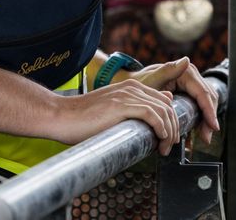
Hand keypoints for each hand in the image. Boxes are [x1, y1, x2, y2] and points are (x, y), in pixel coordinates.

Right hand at [52, 79, 182, 154]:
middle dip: (174, 127)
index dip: (171, 120)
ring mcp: (127, 95)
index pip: (164, 100)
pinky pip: (151, 114)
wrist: (61, 116)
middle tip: (169, 146)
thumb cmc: (83, 119)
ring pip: (163, 110)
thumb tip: (154, 110)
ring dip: (169, 131)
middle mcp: (132, 87)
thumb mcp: (113, 110)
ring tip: (164, 147)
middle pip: (167, 105)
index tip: (167, 138)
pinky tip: (159, 138)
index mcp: (131, 87)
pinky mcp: (121, 105)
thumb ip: (134, 108)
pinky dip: (160, 127)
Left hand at [123, 57, 219, 143]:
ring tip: (203, 138)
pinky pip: (199, 107)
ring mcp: (191, 85)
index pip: (203, 93)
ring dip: (206, 121)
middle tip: (206, 138)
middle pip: (208, 99)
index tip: (213, 127)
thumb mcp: (152, 79)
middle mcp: (191, 76)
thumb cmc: (140, 83)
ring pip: (206, 104)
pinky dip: (200, 120)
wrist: (132, 87)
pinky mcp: (188, 93)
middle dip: (209, 119)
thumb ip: (168, 70)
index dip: (209, 111)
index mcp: (186, 72)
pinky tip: (196, 135)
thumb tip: (187, 60)